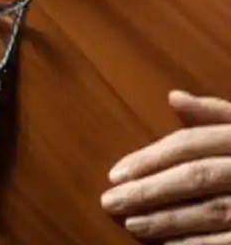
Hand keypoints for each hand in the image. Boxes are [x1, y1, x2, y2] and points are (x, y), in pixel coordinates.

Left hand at [101, 91, 230, 242]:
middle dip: (150, 190)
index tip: (114, 175)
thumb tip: (175, 98)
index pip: (193, 145)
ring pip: (213, 210)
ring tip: (132, 226)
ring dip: (168, 221)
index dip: (150, 158)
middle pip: (198, 176)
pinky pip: (229, 241)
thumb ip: (218, 116)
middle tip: (110, 203)